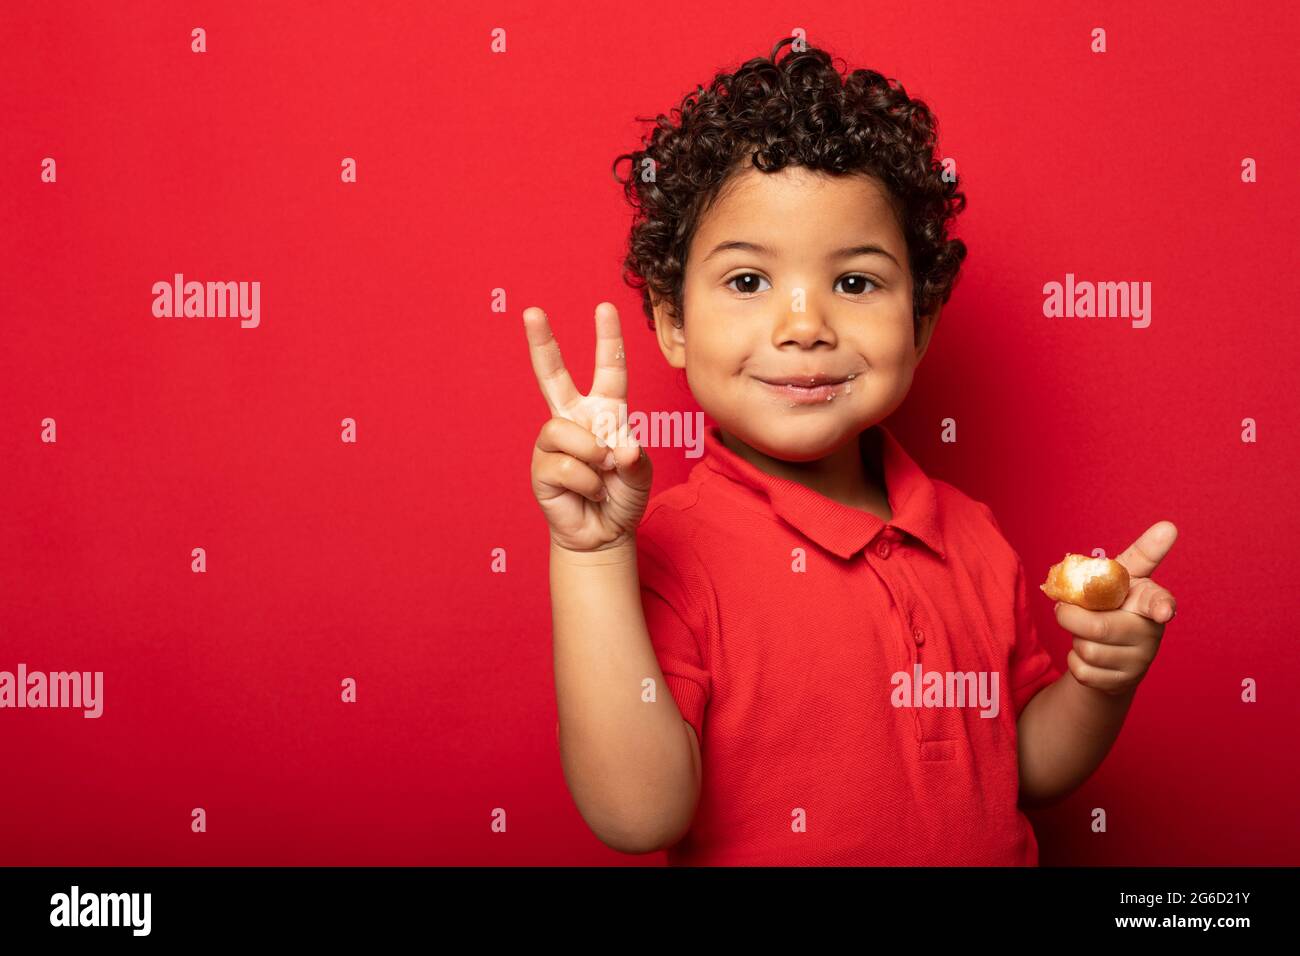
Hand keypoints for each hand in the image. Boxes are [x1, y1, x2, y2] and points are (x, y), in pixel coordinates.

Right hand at [523, 302, 653, 552]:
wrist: (604, 533)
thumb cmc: (622, 496)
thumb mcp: (640, 473)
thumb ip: (635, 457)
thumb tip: (618, 447)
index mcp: (604, 411)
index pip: (608, 370)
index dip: (607, 340)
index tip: (604, 307)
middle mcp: (575, 420)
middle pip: (553, 376)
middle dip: (542, 343)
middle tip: (532, 311)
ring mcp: (555, 443)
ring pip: (566, 431)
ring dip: (592, 457)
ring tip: (602, 475)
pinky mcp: (541, 468)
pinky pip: (564, 465)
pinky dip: (586, 483)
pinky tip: (589, 493)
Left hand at [1053, 521, 1179, 696]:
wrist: (1110, 652)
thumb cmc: (1114, 604)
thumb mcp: (1119, 577)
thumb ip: (1135, 555)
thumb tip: (1168, 527)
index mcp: (1150, 601)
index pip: (1159, 602)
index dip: (1161, 606)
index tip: (1163, 611)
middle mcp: (1150, 632)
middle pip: (1099, 628)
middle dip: (1070, 618)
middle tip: (1064, 609)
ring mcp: (1139, 661)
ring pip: (1087, 650)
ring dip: (1074, 639)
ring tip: (1085, 632)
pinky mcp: (1122, 682)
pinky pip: (1082, 671)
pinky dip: (1074, 660)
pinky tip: (1087, 654)